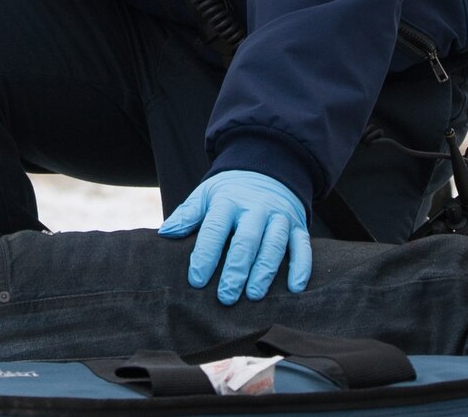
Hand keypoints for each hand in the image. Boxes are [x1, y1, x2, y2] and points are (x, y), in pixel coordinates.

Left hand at [160, 171, 310, 304]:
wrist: (266, 170)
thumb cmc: (229, 194)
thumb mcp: (205, 196)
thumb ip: (187, 215)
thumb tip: (165, 234)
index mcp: (228, 202)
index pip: (215, 228)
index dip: (205, 255)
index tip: (196, 280)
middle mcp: (255, 208)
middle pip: (246, 240)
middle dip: (236, 269)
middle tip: (225, 296)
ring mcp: (279, 217)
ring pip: (274, 244)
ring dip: (265, 270)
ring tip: (253, 295)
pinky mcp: (298, 226)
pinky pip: (303, 246)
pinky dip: (301, 266)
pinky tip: (295, 288)